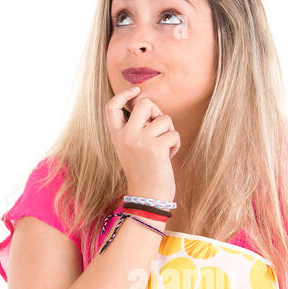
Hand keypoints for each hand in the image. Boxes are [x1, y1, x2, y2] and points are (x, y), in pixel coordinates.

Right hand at [105, 87, 179, 201]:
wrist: (148, 197)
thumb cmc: (144, 171)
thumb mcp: (132, 148)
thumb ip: (136, 127)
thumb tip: (146, 102)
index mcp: (117, 135)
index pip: (112, 107)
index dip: (124, 94)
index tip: (136, 91)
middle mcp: (126, 136)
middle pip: (144, 103)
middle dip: (157, 111)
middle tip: (159, 128)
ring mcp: (140, 141)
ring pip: (164, 118)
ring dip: (170, 131)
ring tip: (164, 148)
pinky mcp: (156, 147)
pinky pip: (173, 134)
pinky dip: (175, 144)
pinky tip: (169, 156)